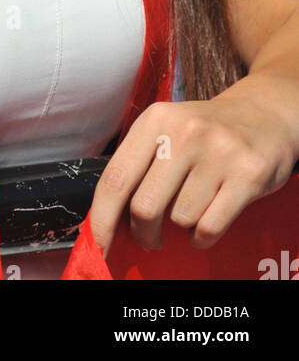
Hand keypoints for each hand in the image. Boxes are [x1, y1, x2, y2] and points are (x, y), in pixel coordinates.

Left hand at [89, 89, 295, 258]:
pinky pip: (209, 227)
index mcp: (155, 120)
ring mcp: (219, 152)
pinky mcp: (247, 174)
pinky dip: (202, 237)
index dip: (102, 219)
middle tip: (149, 237)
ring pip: (180, 219)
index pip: (115, 178)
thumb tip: (107, 221)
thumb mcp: (166, 131)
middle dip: (143, 232)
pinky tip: (206, 220)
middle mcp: (185, 131)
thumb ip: (138, 166)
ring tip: (190, 210)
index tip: (98, 245)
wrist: (263, 115)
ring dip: (180, 227)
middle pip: (144, 206)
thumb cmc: (203, 133)